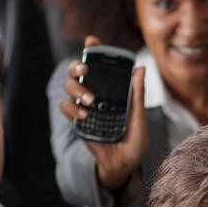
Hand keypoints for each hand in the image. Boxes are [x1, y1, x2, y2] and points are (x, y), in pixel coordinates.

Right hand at [61, 34, 148, 198]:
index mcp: (111, 90)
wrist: (124, 166)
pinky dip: (73, 109)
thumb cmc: (134, 142)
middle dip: (77, 65)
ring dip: (77, 89)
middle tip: (86, 70)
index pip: (100, 66)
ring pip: (69, 87)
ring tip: (91, 101)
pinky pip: (66, 109)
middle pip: (78, 72)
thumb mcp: (139, 117)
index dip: (93, 50)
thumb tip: (141, 68)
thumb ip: (137, 94)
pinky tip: (84, 115)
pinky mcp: (78, 122)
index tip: (92, 40)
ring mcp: (84, 107)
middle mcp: (96, 94)